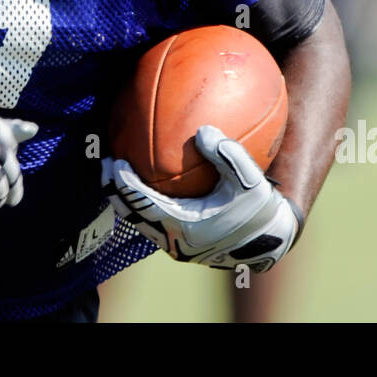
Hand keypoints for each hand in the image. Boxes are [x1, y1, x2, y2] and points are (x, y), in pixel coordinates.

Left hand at [102, 125, 303, 271]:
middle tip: (105, 164)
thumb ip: (228, 155)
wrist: (271, 242)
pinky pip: (154, 222)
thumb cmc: (260, 209)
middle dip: (115, 191)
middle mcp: (176, 241)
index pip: (144, 205)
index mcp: (186, 227)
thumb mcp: (250, 181)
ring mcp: (177, 246)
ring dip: (126, 199)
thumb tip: (203, 131)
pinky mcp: (183, 244)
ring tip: (116, 174)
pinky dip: (144, 203)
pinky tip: (145, 181)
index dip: (124, 185)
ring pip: (141, 222)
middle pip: (133, 216)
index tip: (114, 162)